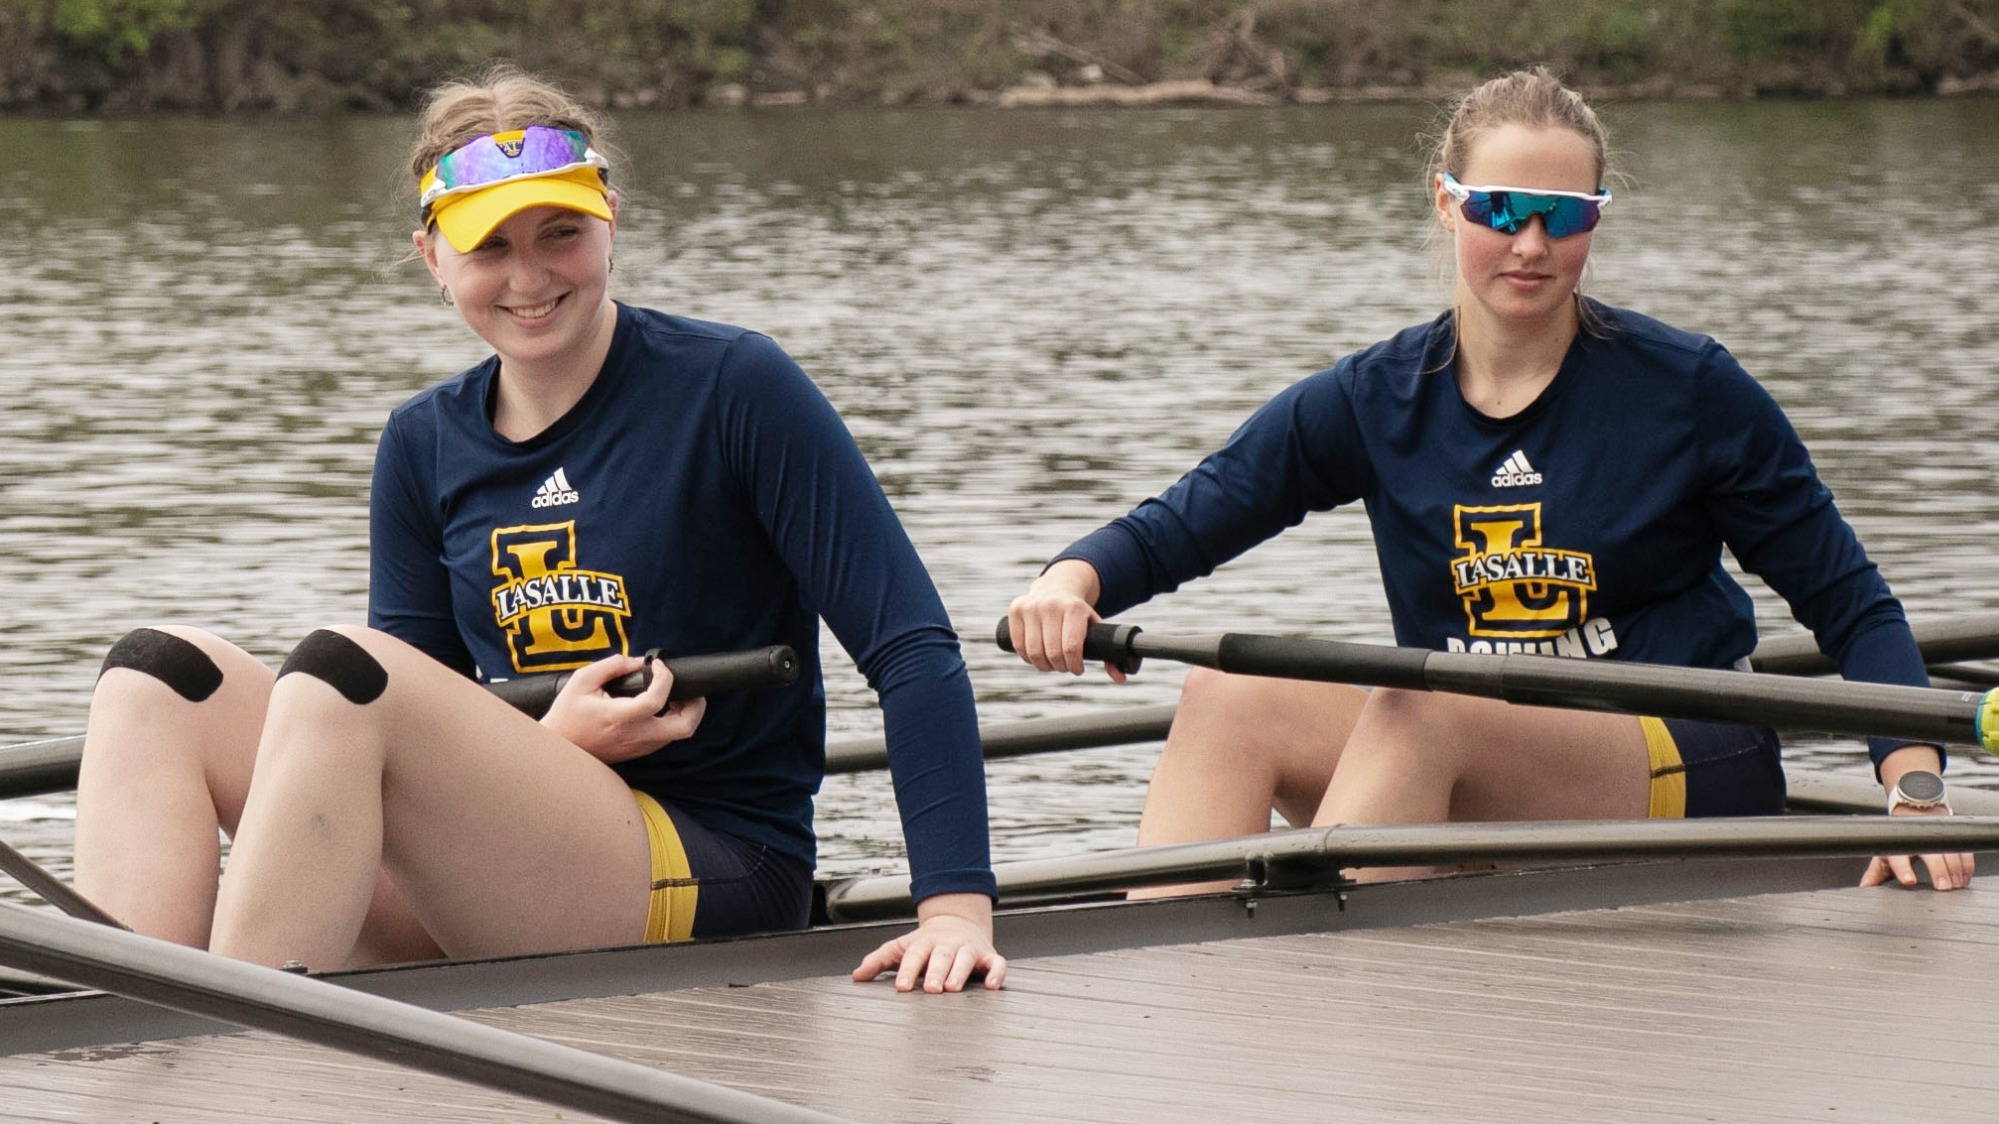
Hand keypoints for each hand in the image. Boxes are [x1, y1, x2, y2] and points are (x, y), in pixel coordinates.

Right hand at [540, 654, 705, 763]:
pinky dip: (672, 721)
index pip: (657, 699)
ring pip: (678, 734)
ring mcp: (639, 747)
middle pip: (684, 727)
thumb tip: (637, 662)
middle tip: (688, 689)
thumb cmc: (567, 715)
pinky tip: (661, 707)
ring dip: (684, 713)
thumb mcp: (582, 681)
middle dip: (695, 705)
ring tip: (674, 695)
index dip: (665, 677)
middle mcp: (635, 736)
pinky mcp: (638, 752)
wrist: (559, 748)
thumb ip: (611, 666)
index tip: (657, 665)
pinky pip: (665, 738)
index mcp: (621, 717)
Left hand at [851, 892, 1005, 992]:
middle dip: (936, 971)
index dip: (908, 971)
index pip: (915, 956)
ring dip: (960, 972)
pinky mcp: (988, 956)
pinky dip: (997, 973)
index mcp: (925, 942)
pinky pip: (996, 964)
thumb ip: (879, 960)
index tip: (902, 987)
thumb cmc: (926, 944)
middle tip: (931, 988)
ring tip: (953, 988)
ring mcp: (969, 949)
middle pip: (942, 956)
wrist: (958, 921)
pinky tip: (992, 986)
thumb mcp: (901, 947)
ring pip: (966, 958)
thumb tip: (856, 976)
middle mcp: (947, 944)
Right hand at [1006, 559, 1125, 681]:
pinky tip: (1036, 657)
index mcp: (1074, 608)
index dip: (1074, 665)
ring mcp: (1031, 606)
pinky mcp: (1015, 609)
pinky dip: (1027, 657)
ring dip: (1043, 665)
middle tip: (1064, 667)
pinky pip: (1018, 645)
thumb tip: (1121, 678)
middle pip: (1052, 653)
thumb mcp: (1095, 627)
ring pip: (1033, 652)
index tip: (1077, 669)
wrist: (1057, 587)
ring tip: (1051, 664)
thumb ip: (1109, 654)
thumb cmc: (1078, 614)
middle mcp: (1051, 605)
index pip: (1071, 648)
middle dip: (1060, 667)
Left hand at [1859, 803, 1975, 890]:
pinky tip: (1963, 879)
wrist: (1914, 812)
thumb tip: (1864, 888)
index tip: (1908, 881)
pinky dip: (1966, 866)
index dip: (1903, 869)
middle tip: (1943, 887)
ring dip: (1955, 871)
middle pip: (1931, 855)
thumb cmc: (1899, 839)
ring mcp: (1936, 837)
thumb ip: (1875, 873)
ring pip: (1950, 853)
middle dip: (1938, 871)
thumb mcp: (1884, 854)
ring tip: (1956, 885)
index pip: (1899, 857)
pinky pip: (1963, 852)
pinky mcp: (1951, 838)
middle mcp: (1918, 839)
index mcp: (1898, 846)